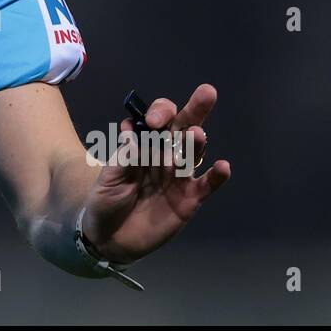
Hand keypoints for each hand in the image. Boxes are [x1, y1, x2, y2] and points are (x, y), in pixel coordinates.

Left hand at [81, 83, 231, 263]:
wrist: (109, 238)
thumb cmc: (106, 201)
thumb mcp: (108, 179)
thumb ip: (123, 158)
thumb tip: (132, 130)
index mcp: (144, 145)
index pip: (158, 120)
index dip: (159, 113)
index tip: (153, 121)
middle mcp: (165, 155)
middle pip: (183, 128)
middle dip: (194, 110)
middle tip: (206, 93)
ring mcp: (179, 177)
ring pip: (193, 153)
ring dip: (197, 142)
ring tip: (197, 134)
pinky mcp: (189, 199)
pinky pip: (207, 186)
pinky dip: (217, 177)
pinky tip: (223, 167)